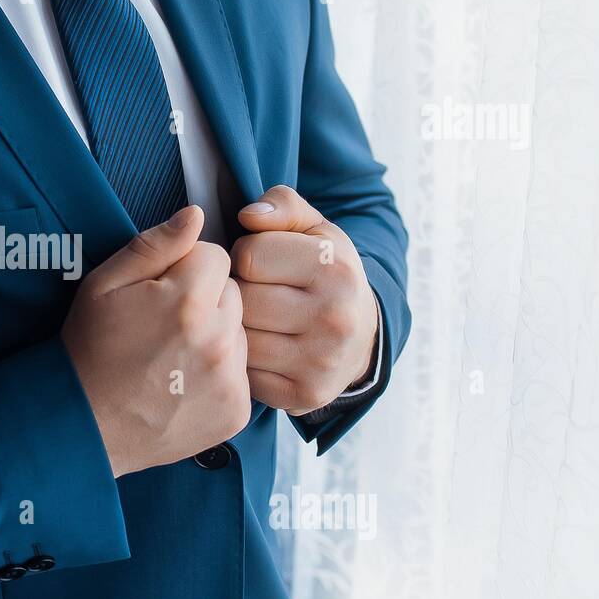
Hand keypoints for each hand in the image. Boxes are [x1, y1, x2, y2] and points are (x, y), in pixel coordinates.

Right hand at [62, 205, 249, 477]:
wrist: (85, 425)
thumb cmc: (90, 349)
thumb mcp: (104, 284)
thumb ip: (155, 244)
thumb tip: (197, 214)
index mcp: (187, 300)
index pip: (216, 256)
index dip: (185, 269)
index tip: (160, 294)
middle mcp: (218, 339)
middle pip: (233, 294)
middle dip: (205, 301)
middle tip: (165, 327)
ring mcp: (230, 379)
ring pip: (240, 332)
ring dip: (216, 337)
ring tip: (173, 357)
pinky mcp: (236, 410)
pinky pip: (242, 373)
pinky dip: (219, 375)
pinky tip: (183, 384)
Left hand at [231, 185, 378, 414]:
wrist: (361, 339)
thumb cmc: (325, 274)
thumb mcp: (314, 230)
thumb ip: (282, 205)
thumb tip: (249, 215)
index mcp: (336, 268)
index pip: (249, 255)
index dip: (245, 255)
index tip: (261, 263)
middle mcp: (334, 316)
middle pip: (241, 298)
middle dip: (239, 291)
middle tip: (256, 293)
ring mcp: (320, 360)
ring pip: (239, 337)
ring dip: (237, 326)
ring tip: (257, 318)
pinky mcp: (304, 394)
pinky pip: (245, 373)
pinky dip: (245, 360)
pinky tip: (263, 348)